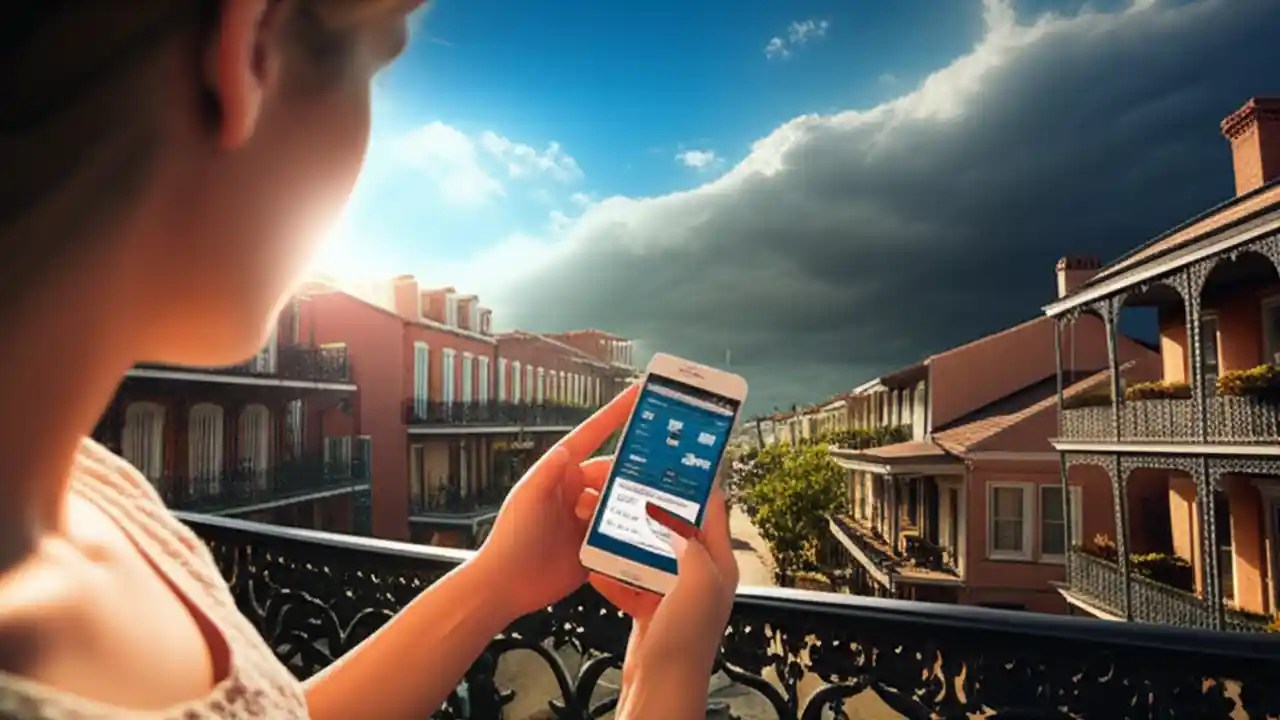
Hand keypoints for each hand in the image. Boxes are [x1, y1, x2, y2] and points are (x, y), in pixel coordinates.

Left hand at [472, 384, 638, 619]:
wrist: (507, 585)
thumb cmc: (511, 537)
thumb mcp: (528, 498)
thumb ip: (547, 473)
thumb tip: (566, 450)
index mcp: (563, 472)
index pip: (594, 434)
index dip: (617, 412)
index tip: (639, 392)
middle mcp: (578, 490)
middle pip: (615, 473)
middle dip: (632, 475)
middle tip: (656, 475)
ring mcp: (588, 518)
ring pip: (622, 502)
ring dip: (633, 507)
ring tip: (648, 509)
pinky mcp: (596, 544)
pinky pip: (621, 532)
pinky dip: (632, 532)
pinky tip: (643, 534)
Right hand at [576, 486, 738, 717]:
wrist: (661, 688)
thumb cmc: (686, 640)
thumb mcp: (697, 582)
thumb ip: (688, 543)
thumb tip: (672, 514)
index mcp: (718, 565)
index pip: (712, 512)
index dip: (696, 486)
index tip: (675, 463)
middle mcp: (698, 577)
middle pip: (674, 530)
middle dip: (650, 510)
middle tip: (627, 488)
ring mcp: (673, 594)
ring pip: (647, 554)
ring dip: (625, 540)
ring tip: (602, 521)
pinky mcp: (649, 610)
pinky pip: (628, 582)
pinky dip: (611, 575)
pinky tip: (594, 566)